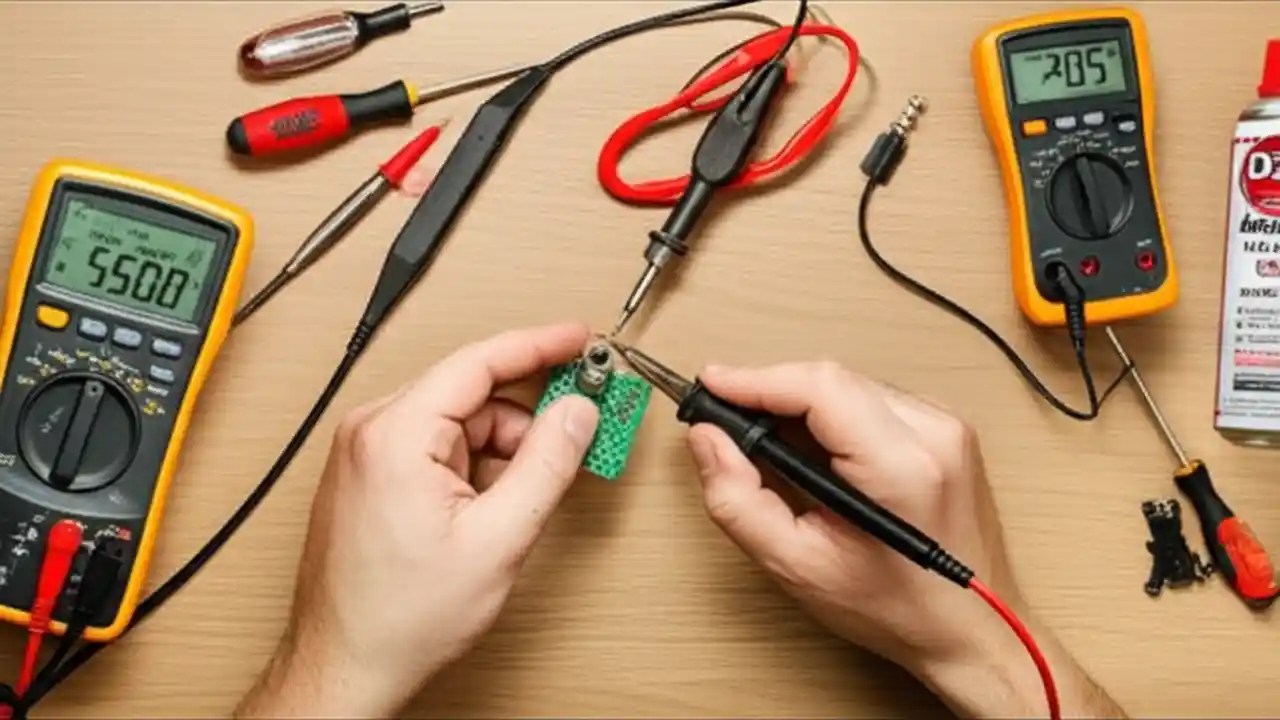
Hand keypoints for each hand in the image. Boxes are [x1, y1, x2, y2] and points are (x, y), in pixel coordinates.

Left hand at [235, 324, 599, 718]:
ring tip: (520, 498)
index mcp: (395, 434)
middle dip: (528, 417)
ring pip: (459, 423)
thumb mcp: (498, 539)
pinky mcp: (370, 473)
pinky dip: (475, 465)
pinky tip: (491, 505)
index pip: (478, 362)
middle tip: (577, 428)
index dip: (539, 345)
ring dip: (502, 449)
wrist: (346, 665)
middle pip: (472, 394)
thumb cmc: (400, 618)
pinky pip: (438, 446)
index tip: (580, 339)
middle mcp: (372, 431)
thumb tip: (576, 414)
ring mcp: (367, 452)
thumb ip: (546, 466)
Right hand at [686, 362, 1123, 718]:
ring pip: (850, 385)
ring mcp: (947, 425)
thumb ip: (739, 501)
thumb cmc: (895, 609)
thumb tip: (707, 441)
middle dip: (770, 392)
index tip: (710, 386)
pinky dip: (832, 415)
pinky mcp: (947, 428)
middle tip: (725, 421)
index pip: (820, 388)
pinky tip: (814, 451)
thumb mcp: (798, 567)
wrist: (974, 629)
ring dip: (801, 404)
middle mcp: (934, 433)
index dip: (757, 379)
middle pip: (832, 379)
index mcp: (903, 468)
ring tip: (765, 442)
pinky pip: (872, 399)